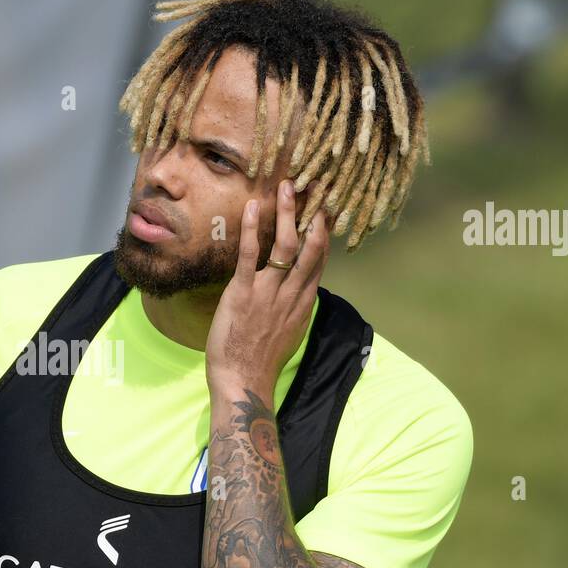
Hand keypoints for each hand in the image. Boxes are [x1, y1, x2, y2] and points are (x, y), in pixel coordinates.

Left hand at [205, 179, 329, 395]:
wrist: (244, 380)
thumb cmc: (261, 361)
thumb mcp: (289, 333)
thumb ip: (294, 309)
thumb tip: (298, 294)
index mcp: (303, 302)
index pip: (320, 261)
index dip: (323, 234)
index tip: (325, 210)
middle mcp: (291, 294)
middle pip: (310, 248)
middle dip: (312, 215)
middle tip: (314, 188)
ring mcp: (268, 292)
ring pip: (285, 246)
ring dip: (288, 214)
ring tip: (287, 187)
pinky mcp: (242, 294)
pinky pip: (250, 256)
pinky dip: (253, 230)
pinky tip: (253, 208)